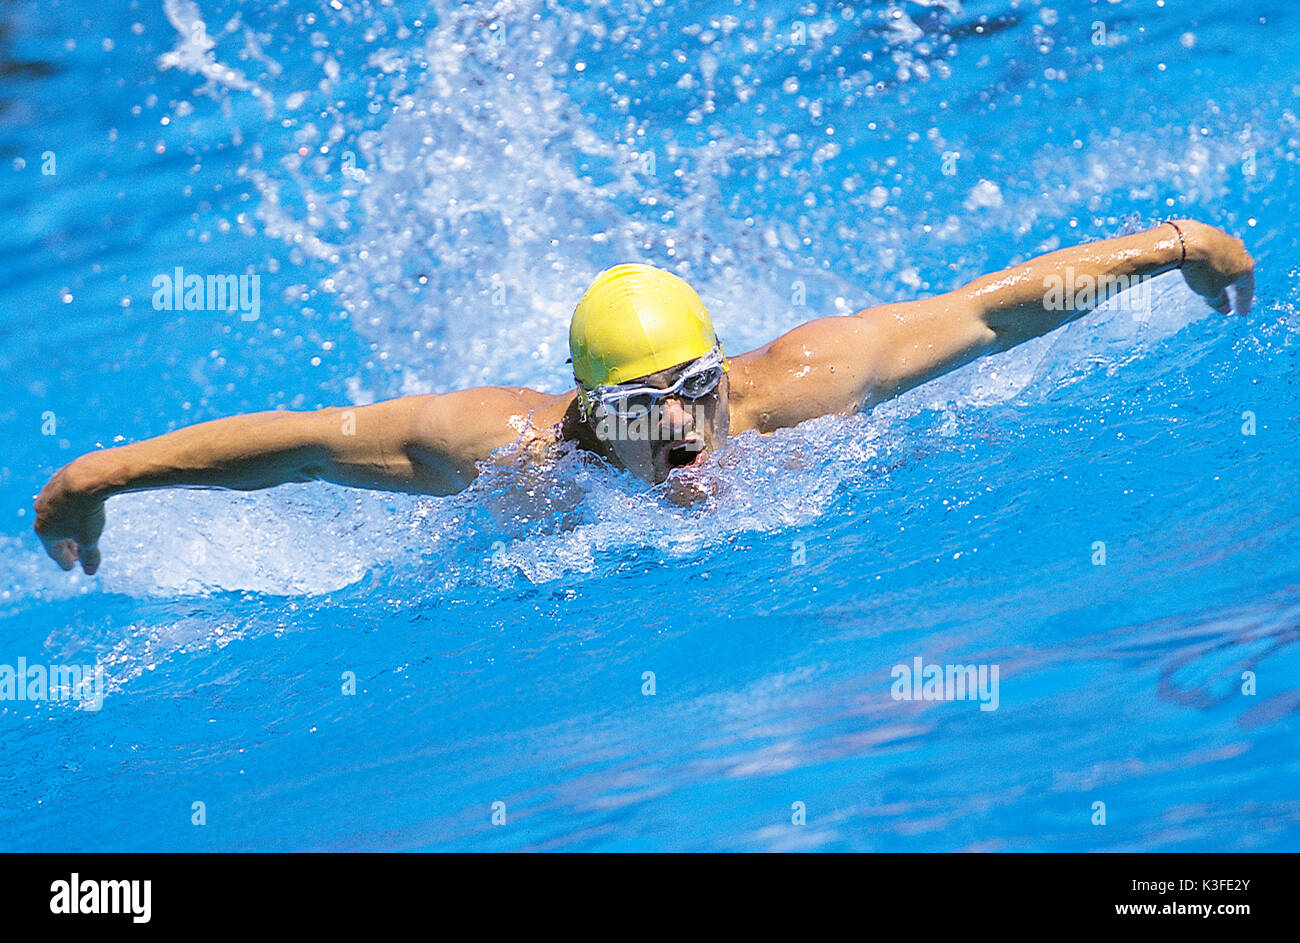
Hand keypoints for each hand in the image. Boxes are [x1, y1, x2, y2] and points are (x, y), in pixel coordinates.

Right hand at [34, 459, 106, 574]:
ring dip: (67, 524)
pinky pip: (64, 497)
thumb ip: (90, 556)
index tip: (71, 567)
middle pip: (53, 533)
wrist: (88, 477)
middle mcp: (40, 513)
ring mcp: (47, 495)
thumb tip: (90, 572)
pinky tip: (78, 506)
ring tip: (78, 530)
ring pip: (57, 514)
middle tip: (76, 553)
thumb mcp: (90, 539)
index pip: (55, 551)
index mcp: (44, 531)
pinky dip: (71, 506)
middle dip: (66, 545)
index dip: (65, 560)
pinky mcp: (57, 480)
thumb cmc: (87, 512)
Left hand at [1175, 220, 1254, 315]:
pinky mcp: (1211, 232)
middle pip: (1240, 273)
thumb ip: (1219, 301)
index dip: (1244, 303)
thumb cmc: (1201, 270)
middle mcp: (1240, 252)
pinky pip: (1213, 251)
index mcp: (1245, 267)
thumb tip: (1224, 308)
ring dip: (1224, 272)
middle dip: (1236, 287)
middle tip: (1235, 299)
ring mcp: (1226, 240)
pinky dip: (1212, 260)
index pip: (1246, 289)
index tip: (1242, 313)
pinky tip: (1206, 265)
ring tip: (1219, 282)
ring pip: (1228, 260)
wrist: (1186, 241)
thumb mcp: (1210, 292)